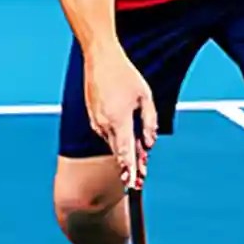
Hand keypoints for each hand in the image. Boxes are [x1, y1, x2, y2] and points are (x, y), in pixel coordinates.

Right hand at [84, 49, 156, 189]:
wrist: (100, 59)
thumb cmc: (124, 75)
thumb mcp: (145, 97)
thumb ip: (149, 123)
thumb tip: (149, 143)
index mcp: (118, 120)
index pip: (125, 152)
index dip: (130, 169)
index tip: (133, 184)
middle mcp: (104, 124)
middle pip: (118, 152)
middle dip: (129, 167)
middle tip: (139, 183)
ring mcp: (96, 121)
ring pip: (113, 144)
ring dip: (125, 153)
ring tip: (140, 164)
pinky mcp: (94, 117)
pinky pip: (107, 134)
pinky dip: (118, 140)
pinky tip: (129, 142)